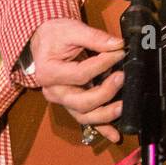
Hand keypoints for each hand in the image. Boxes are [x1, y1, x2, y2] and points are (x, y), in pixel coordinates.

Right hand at [29, 18, 125, 143]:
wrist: (43, 42)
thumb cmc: (54, 36)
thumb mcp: (72, 30)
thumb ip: (95, 37)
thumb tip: (117, 45)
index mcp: (49, 73)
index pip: (81, 74)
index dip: (103, 64)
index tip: (119, 53)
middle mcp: (53, 92)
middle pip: (81, 102)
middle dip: (105, 92)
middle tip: (122, 77)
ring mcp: (62, 101)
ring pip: (83, 116)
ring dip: (105, 115)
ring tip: (122, 106)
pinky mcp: (72, 105)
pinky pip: (86, 121)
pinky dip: (101, 129)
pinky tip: (115, 134)